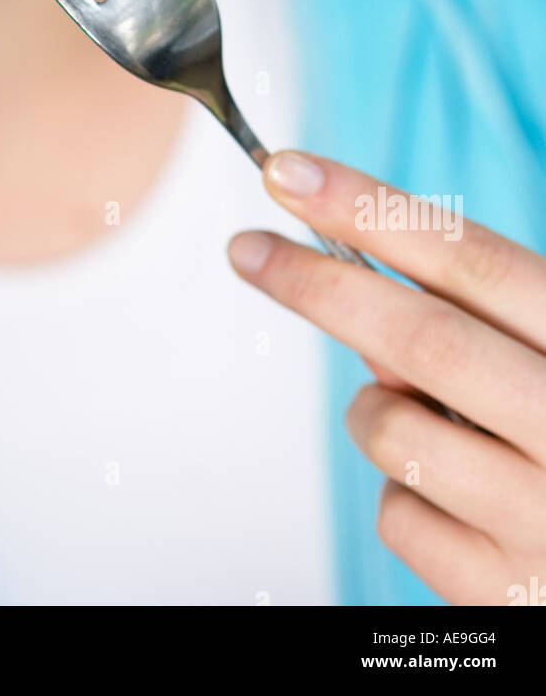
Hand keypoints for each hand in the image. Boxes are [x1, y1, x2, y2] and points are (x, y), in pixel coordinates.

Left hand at [228, 150, 545, 605]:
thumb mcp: (539, 362)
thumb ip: (469, 329)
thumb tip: (355, 304)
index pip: (471, 261)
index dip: (371, 209)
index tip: (290, 174)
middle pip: (421, 337)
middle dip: (319, 284)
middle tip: (249, 249)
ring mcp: (542, 519)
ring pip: (392, 429)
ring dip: (373, 410)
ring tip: (424, 423)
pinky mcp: (503, 592)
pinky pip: (398, 516)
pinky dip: (403, 495)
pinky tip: (459, 505)